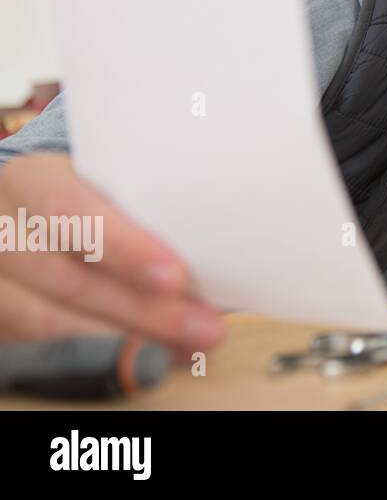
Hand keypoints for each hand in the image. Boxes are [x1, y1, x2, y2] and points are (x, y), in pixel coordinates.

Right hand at [0, 152, 226, 361]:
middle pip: (67, 278)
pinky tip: (155, 353)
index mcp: (32, 179)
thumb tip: (220, 243)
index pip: (70, 210)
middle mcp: (3, 229)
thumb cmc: (93, 191)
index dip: (122, 248)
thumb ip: (145, 202)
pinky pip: (46, 346)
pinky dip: (107, 351)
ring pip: (50, 322)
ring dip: (129, 339)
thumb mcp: (110, 178)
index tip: (175, 277)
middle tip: (204, 325)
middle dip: (140, 309)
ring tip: (189, 344)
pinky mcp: (0, 317)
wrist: (33, 211)